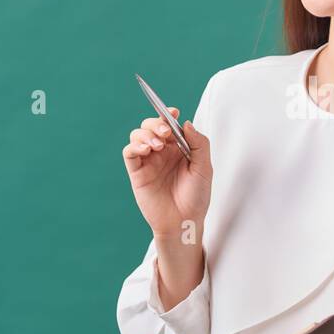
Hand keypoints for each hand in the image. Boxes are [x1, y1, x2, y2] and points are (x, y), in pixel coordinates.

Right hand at [122, 106, 212, 238]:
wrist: (185, 222)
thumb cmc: (196, 197)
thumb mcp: (204, 168)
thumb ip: (199, 144)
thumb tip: (185, 123)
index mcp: (179, 148)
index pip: (169, 124)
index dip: (168, 115)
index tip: (173, 112)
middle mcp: (162, 152)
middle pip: (151, 126)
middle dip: (156, 123)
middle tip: (165, 134)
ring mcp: (149, 161)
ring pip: (138, 135)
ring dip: (145, 134)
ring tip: (157, 146)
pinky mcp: (137, 172)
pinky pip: (129, 152)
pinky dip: (134, 146)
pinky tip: (146, 150)